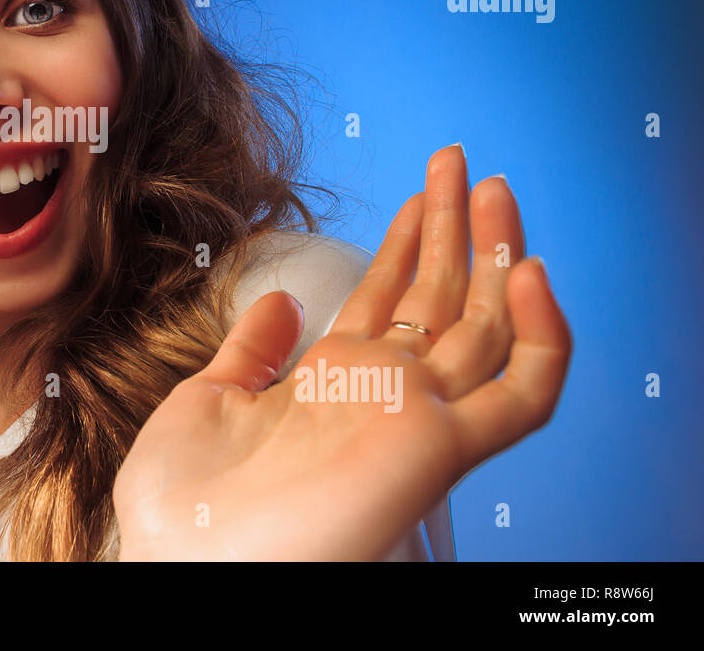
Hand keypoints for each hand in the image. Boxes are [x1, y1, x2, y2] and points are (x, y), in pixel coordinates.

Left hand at [113, 144, 571, 559]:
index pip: (392, 298)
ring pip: (487, 327)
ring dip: (498, 253)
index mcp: (331, 381)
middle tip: (463, 163)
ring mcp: (416, 418)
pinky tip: (530, 269)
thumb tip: (281, 300)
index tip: (421, 193)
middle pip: (441, 298)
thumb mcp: (210, 397)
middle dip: (455, 227)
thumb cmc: (184, 501)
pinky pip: (524, 395)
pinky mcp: (440, 448)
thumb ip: (254, 349)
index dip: (409, 243)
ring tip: (493, 185)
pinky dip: (542, 336)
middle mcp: (382, 394)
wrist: (181, 562)